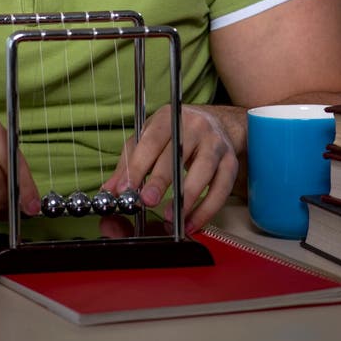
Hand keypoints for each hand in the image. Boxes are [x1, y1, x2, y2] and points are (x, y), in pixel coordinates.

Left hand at [102, 104, 239, 231]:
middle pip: (176, 155)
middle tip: (147, 201)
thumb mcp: (148, 137)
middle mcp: (194, 126)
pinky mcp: (230, 162)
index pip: (151, 141)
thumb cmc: (176, 132)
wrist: (216, 123)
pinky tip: (191, 223)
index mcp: (169, 117)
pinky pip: (221, 189)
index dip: (138, 166)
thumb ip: (129, 163)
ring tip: (171, 218)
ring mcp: (215, 143)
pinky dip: (206, 210)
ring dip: (187, 199)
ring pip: (203, 171)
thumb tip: (110, 189)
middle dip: (160, 180)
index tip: (125, 188)